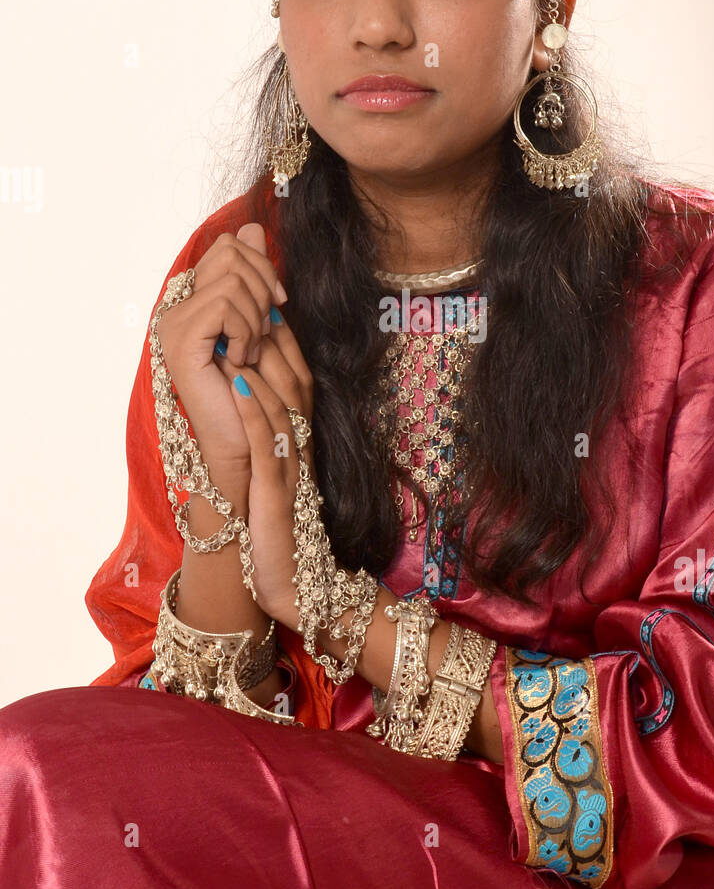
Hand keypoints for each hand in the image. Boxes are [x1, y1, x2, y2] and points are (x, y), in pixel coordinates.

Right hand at [155, 222, 289, 474]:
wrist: (249, 441)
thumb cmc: (259, 390)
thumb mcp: (264, 323)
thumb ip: (257, 278)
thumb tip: (253, 227)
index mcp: (196, 301)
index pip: (230, 246)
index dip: (262, 267)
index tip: (277, 304)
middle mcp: (177, 307)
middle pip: (231, 252)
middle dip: (263, 288)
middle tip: (264, 331)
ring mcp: (174, 323)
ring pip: (232, 279)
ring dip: (256, 316)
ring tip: (251, 350)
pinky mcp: (181, 340)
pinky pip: (223, 304)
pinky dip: (245, 330)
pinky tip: (241, 359)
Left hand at [213, 328, 315, 627]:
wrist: (298, 586)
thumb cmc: (281, 533)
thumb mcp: (279, 476)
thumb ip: (273, 437)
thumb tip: (254, 396)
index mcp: (303, 443)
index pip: (298, 380)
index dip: (284, 341)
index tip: (264, 307)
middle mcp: (303, 449)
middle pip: (296, 382)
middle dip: (276, 340)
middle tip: (255, 302)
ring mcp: (292, 468)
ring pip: (282, 403)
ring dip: (263, 363)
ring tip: (241, 329)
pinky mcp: (276, 491)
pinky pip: (265, 441)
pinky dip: (251, 406)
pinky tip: (235, 379)